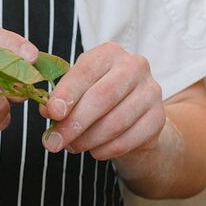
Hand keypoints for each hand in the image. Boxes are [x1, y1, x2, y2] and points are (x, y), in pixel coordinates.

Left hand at [39, 42, 165, 159]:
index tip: (52, 113)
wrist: (133, 115)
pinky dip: (106, 150)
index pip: (85, 71)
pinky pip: (128, 139)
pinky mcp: (158, 117)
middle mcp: (134, 67)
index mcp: (108, 54)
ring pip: (115, 122)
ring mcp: (150, 91)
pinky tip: (95, 151)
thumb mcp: (75, 91)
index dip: (67, 93)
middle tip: (53, 143)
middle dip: (74, 124)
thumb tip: (47, 110)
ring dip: (88, 140)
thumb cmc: (96, 97)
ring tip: (73, 147)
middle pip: (102, 97)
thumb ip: (59, 98)